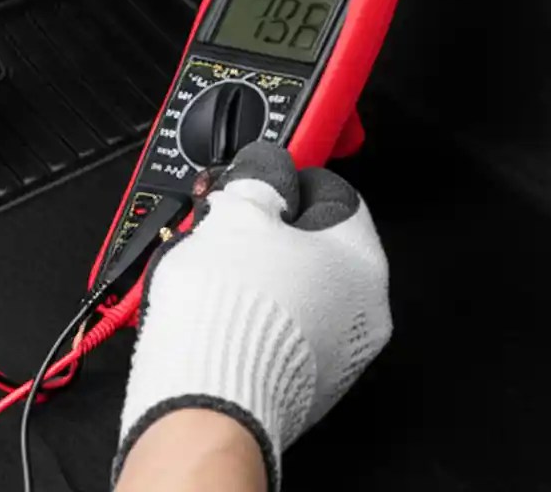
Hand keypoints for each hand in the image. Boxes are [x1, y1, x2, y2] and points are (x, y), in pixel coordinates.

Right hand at [114, 142, 390, 489]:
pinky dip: (246, 318)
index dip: (287, 180)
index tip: (256, 182)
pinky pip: (274, 334)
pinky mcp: (298, 387)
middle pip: (313, 248)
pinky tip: (211, 313)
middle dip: (263, 233)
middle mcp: (363, 314)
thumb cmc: (230, 310)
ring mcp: (333, 358)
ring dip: (252, 276)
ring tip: (207, 270)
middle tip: (223, 226)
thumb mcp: (237, 213)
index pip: (335, 195)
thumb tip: (263, 171)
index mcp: (361, 262)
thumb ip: (257, 181)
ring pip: (292, 293)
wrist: (205, 395)